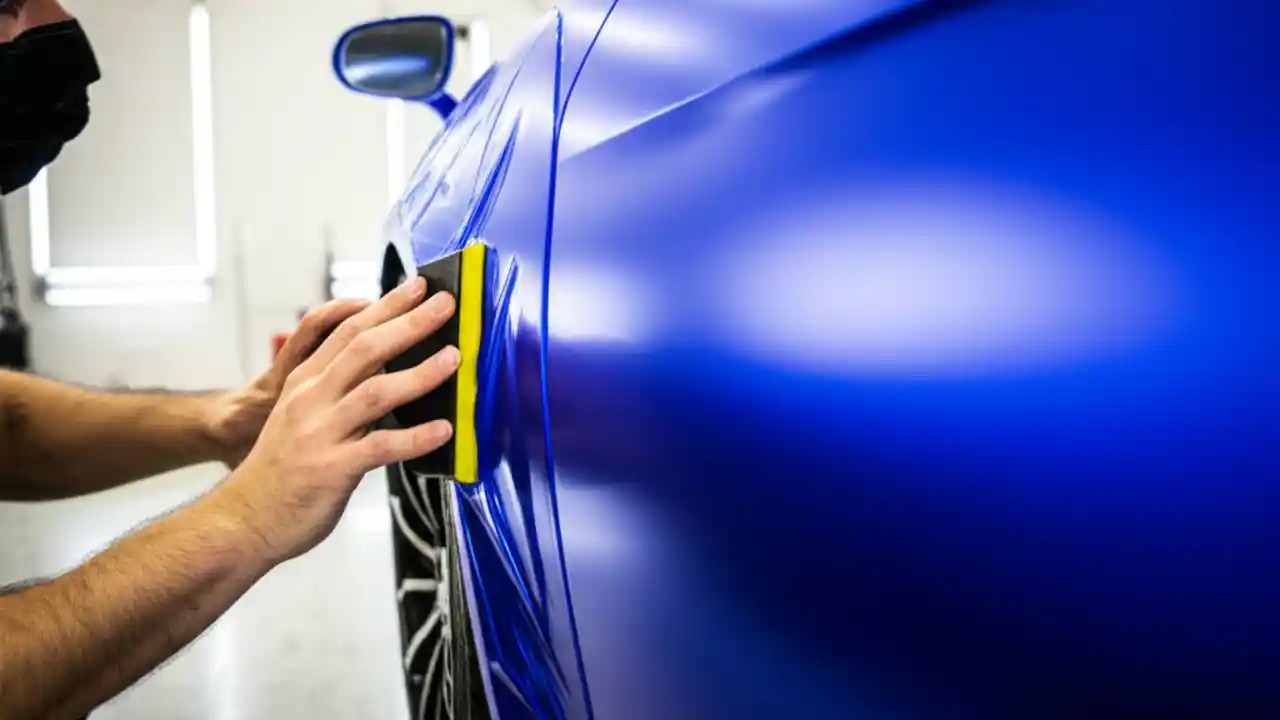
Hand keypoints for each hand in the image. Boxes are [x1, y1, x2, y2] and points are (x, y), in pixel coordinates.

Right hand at [209, 277, 458, 564]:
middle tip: (445, 304)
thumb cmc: (282, 470)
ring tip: (454, 358)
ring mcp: (320, 433)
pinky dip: (415, 437)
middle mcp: (311, 399)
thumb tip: (390, 367)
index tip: (418, 287)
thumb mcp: (303, 417)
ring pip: (375, 392)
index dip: (386, 306)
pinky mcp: (331, 468)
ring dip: (420, 374)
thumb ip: (339, 390)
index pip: (349, 330)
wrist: (242, 520)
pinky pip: (381, 447)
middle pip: (364, 348)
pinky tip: (443, 430)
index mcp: (305, 382)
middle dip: (409, 322)